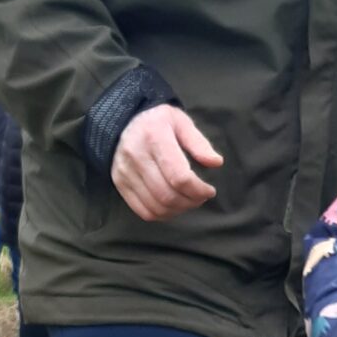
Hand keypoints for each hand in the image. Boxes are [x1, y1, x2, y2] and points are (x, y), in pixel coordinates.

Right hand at [111, 103, 222, 220]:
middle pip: (167, 195)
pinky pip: (144, 211)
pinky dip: (162, 214)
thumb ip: (199, 143)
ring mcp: (125, 173)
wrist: (123, 122)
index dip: (198, 190)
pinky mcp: (120, 184)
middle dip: (190, 202)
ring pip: (156, 207)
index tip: (209, 190)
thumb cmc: (158, 122)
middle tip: (200, 197)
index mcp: (154, 137)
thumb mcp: (181, 122)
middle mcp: (136, 156)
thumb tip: (216, 162)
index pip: (179, 177)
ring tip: (188, 201)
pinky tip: (173, 206)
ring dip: (178, 210)